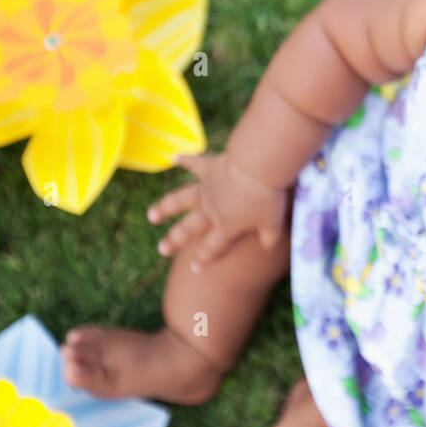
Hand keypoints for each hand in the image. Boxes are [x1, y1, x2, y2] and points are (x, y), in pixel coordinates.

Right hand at [147, 152, 288, 268]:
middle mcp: (211, 209)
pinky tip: (173, 158)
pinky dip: (185, 159)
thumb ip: (269, 238)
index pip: (213, 247)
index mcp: (226, 225)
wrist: (257, 168)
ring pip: (181, 200)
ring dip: (165, 207)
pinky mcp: (209, 167)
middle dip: (175, 239)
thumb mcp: (273, 224)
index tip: (195, 268)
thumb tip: (268, 248)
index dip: (204, 258)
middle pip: (189, 228)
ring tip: (152, 215)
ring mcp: (207, 188)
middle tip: (162, 249)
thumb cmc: (267, 198)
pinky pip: (194, 163)